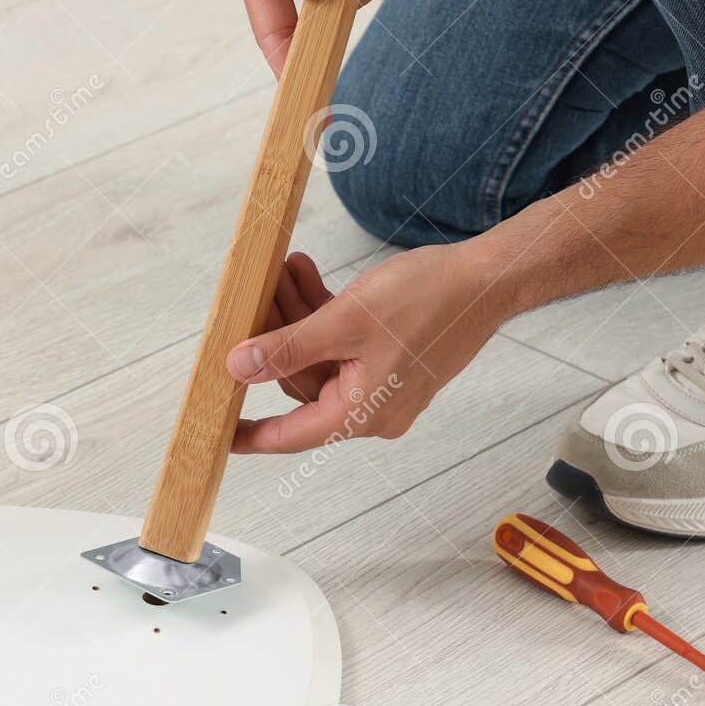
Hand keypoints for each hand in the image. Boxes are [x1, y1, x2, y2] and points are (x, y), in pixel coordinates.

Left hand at [225, 246, 511, 453]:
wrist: (487, 279)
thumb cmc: (429, 300)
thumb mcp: (344, 322)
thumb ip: (288, 348)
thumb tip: (240, 368)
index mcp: (362, 412)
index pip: (291, 434)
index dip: (250, 434)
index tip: (217, 431)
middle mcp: (373, 408)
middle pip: (303, 383)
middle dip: (276, 338)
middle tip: (256, 300)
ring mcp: (382, 383)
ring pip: (320, 357)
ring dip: (298, 316)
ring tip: (285, 272)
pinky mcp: (389, 358)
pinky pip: (342, 345)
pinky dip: (322, 315)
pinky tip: (307, 275)